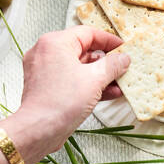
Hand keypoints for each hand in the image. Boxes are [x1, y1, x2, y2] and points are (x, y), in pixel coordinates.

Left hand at [6, 27, 129, 157]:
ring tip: (119, 83)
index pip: (88, 33)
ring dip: (100, 76)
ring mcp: (45, 71)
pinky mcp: (47, 87)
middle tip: (123, 67)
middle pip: (83, 50)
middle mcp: (47, 53)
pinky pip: (72, 80)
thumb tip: (123, 58)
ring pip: (79, 68)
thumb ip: (112, 65)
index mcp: (55, 43)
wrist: (39, 130)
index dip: (109, 41)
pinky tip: (108, 93)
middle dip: (106, 62)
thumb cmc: (60, 102)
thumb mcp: (95, 80)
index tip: (124, 48)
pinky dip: (88, 85)